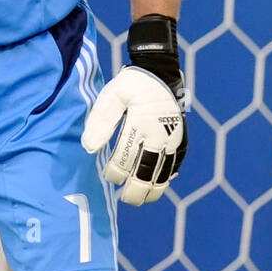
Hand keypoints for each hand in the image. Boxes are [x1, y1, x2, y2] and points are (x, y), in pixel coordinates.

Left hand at [81, 64, 185, 205]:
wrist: (159, 71)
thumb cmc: (131, 85)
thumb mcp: (111, 96)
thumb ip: (101, 121)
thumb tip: (89, 148)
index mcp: (141, 124)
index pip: (125, 159)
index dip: (115, 173)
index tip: (108, 176)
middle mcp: (160, 134)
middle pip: (147, 171)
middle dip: (136, 189)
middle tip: (126, 199)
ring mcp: (173, 138)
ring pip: (164, 170)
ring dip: (154, 188)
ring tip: (143, 199)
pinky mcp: (182, 137)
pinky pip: (177, 161)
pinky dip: (169, 175)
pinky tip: (160, 183)